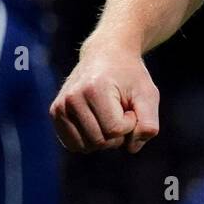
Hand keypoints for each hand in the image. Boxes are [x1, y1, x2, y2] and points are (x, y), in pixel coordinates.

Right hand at [50, 39, 159, 153]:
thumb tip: (131, 148)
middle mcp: (72, 98)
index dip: (130, 123)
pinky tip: (96, 121)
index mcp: (94, 90)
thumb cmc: (130, 76)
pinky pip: (73, 145)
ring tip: (108, 114)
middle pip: (100, 142)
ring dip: (104, 137)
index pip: (115, 130)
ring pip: (86, 147)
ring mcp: (59, 106)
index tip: (129, 105)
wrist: (107, 54)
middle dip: (118, 132)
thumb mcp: (148, 94)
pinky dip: (89, 140)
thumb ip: (148, 124)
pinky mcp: (55, 113)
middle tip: (119, 108)